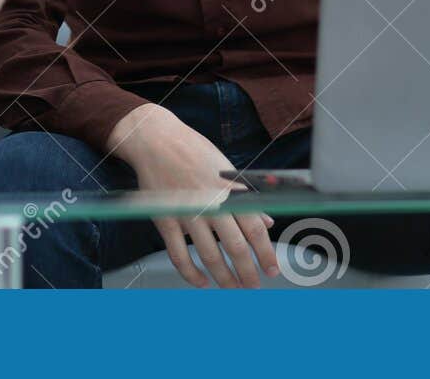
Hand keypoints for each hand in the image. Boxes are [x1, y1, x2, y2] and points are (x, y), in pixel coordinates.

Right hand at [106, 104, 277, 287]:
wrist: (157, 140)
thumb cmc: (194, 151)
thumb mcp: (227, 170)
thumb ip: (247, 199)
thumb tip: (267, 223)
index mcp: (229, 193)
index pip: (255, 231)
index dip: (266, 255)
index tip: (272, 270)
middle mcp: (211, 205)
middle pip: (235, 248)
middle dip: (248, 273)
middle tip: (253, 287)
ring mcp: (187, 215)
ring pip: (210, 257)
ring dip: (224, 278)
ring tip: (232, 288)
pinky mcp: (166, 221)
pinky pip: (179, 256)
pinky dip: (191, 273)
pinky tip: (201, 281)